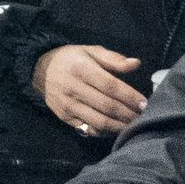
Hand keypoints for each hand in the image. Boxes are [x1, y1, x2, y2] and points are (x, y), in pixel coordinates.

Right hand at [32, 44, 146, 135]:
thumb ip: (114, 59)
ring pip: (97, 121)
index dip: (129, 96)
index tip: (145, 103)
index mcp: (82, 70)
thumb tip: (136, 64)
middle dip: (128, 114)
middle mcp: (73, 89)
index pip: (110, 86)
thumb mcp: (91, 51)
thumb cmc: (72, 59)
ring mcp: (68, 106)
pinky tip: (116, 130)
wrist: (39, 70)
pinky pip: (87, 128)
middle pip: (106, 106)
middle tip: (144, 117)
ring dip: (118, 126)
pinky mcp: (64, 117)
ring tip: (133, 125)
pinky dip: (104, 132)